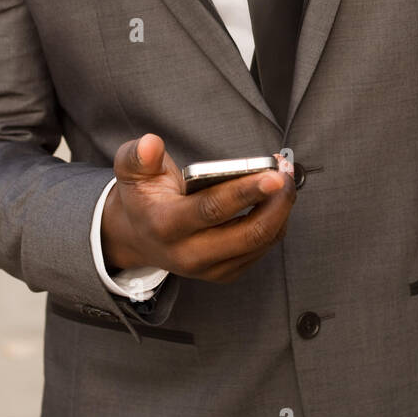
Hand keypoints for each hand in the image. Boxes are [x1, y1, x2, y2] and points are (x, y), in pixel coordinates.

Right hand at [101, 133, 295, 283]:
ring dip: (281, 210)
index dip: (246, 191)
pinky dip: (276, 221)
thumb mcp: (130, 169)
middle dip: (277, 203)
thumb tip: (151, 144)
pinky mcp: (226, 272)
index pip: (213, 209)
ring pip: (261, 242)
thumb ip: (138, 155)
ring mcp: (210, 268)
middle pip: (249, 234)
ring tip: (285, 178)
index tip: (273, 175)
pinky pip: (262, 248)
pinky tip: (276, 197)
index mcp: (166, 225)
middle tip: (286, 172)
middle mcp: (189, 254)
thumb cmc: (142, 196)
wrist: (137, 236)